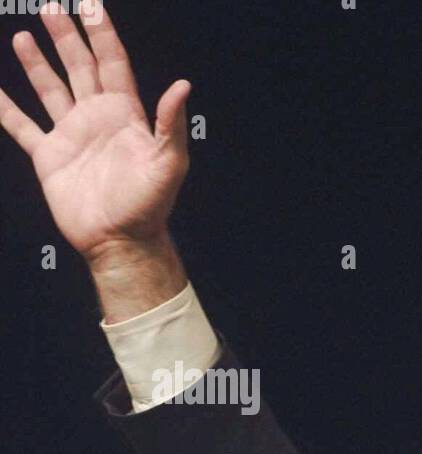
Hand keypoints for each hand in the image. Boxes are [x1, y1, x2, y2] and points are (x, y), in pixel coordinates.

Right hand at [0, 4, 189, 265]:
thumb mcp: (168, 164)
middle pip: (80, 67)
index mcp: (125, 116)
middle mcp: (97, 119)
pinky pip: (22, 126)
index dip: (102, 34)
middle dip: (68, 37)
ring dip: (38, 63)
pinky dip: (5, 108)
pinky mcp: (50, 156)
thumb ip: (170, 124)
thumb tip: (182, 87)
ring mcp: (72, 135)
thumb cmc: (149, 206)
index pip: (113, 64)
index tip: (91, 5)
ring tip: (27, 35)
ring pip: (51, 89)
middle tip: (52, 5)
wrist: (121, 241)